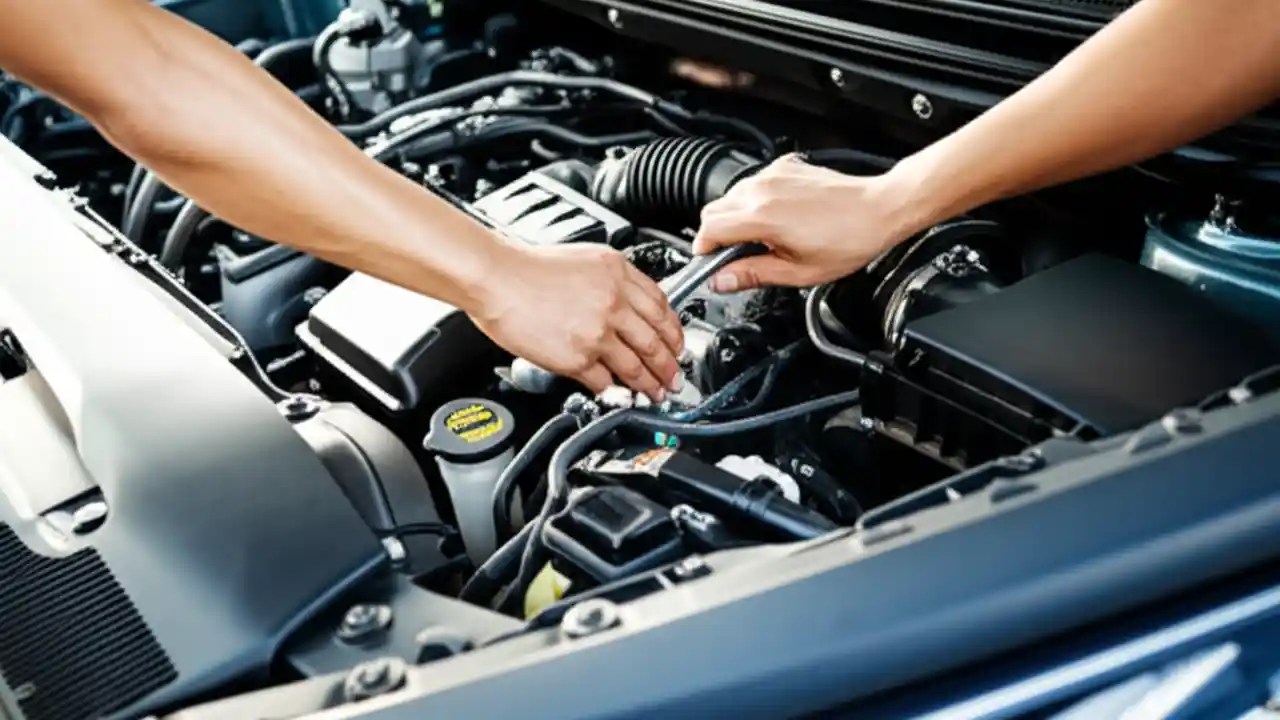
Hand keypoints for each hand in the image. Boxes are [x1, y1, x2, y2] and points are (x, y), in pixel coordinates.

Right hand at [469, 242, 683, 400]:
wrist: (497, 278)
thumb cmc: (528, 268)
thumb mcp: (586, 259)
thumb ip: (613, 282)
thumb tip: (629, 306)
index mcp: (619, 274)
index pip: (662, 307)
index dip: (674, 331)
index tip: (676, 343)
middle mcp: (614, 302)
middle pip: (656, 340)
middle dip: (670, 364)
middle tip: (675, 376)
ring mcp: (597, 332)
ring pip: (636, 366)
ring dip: (650, 384)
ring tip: (656, 393)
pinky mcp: (577, 357)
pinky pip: (605, 381)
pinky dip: (615, 393)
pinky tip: (619, 397)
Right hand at [693, 155, 923, 290]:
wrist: (879, 209)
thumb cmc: (849, 239)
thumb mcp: (798, 271)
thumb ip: (753, 274)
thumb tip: (722, 281)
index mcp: (761, 216)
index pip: (708, 230)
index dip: (704, 251)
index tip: (712, 264)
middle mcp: (762, 189)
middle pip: (713, 211)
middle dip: (716, 235)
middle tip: (737, 256)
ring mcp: (773, 174)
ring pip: (731, 196)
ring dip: (735, 217)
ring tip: (763, 237)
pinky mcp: (785, 166)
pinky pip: (754, 184)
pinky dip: (755, 200)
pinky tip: (778, 216)